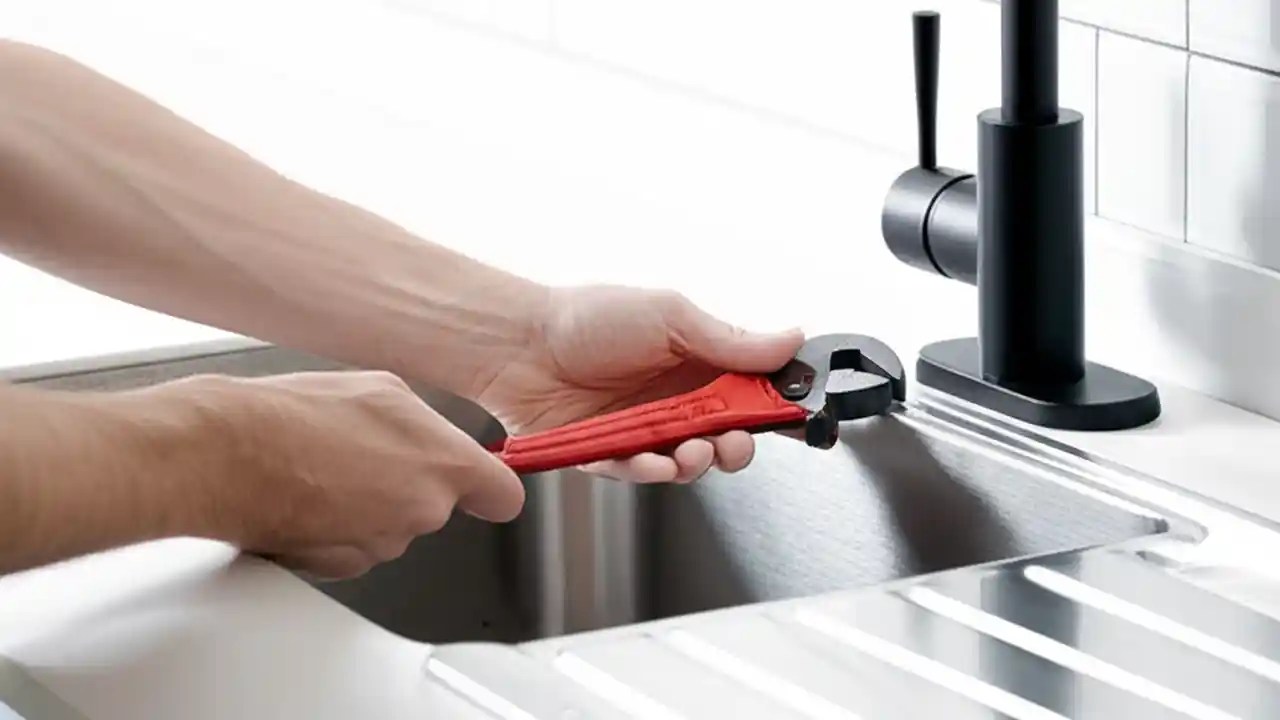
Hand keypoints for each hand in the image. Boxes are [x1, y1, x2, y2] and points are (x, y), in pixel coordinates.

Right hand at [179, 371, 523, 579]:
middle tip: (364, 454)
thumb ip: (425, 426)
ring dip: (367, 505)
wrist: (224, 455)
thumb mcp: (382, 390)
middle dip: (408, 486)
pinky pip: (354, 547)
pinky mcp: (342, 566)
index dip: (489, 489)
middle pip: (436, 507)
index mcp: (445, 465)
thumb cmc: (294, 416)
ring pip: (392, 527)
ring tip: (325, 468)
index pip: (504, 496)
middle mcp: (423, 511)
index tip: (483, 484)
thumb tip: (430, 439)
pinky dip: (335, 528)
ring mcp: (382, 543)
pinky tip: (307, 495)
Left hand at [476, 285, 803, 483]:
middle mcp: (675, 401)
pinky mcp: (609, 455)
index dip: (773, 412)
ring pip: (685, 465)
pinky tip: (643, 458)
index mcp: (698, 364)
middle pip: (725, 440)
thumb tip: (791, 339)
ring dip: (693, 464)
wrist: (518, 343)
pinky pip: (637, 474)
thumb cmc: (588, 319)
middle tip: (730, 443)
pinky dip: (645, 470)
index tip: (787, 418)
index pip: (752, 396)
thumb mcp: (670, 317)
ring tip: (687, 453)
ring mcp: (643, 430)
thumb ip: (731, 340)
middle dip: (734, 449)